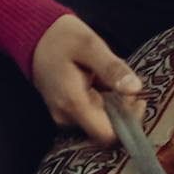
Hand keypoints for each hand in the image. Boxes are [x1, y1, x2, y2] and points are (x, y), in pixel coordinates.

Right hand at [30, 5, 151, 152]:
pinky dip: (103, 101)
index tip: (138, 99)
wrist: (35, 37)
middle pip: (107, 129)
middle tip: (122, 80)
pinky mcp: (65, 114)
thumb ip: (112, 69)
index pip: (107, 136)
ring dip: (113, 103)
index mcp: (73, 104)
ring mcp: (63, 118)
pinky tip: (98, 81)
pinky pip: (92, 116)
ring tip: (107, 76)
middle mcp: (66, 118)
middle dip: (122, 109)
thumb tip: (136, 89)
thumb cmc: (63, 38)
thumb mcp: (91, 45)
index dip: (129, 123)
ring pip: (101, 122)